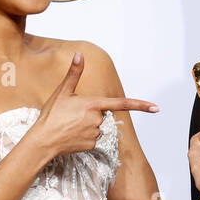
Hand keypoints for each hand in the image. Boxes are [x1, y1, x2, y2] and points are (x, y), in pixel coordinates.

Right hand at [35, 52, 157, 156]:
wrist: (43, 141)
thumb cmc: (51, 115)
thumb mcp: (62, 92)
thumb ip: (74, 74)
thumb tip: (78, 54)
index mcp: (93, 104)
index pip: (121, 103)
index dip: (140, 105)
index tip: (156, 108)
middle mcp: (97, 119)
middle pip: (101, 114)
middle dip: (90, 113)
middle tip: (71, 115)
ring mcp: (96, 133)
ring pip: (97, 127)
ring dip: (86, 125)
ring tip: (69, 125)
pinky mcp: (92, 145)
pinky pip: (93, 138)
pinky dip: (84, 137)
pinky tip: (71, 136)